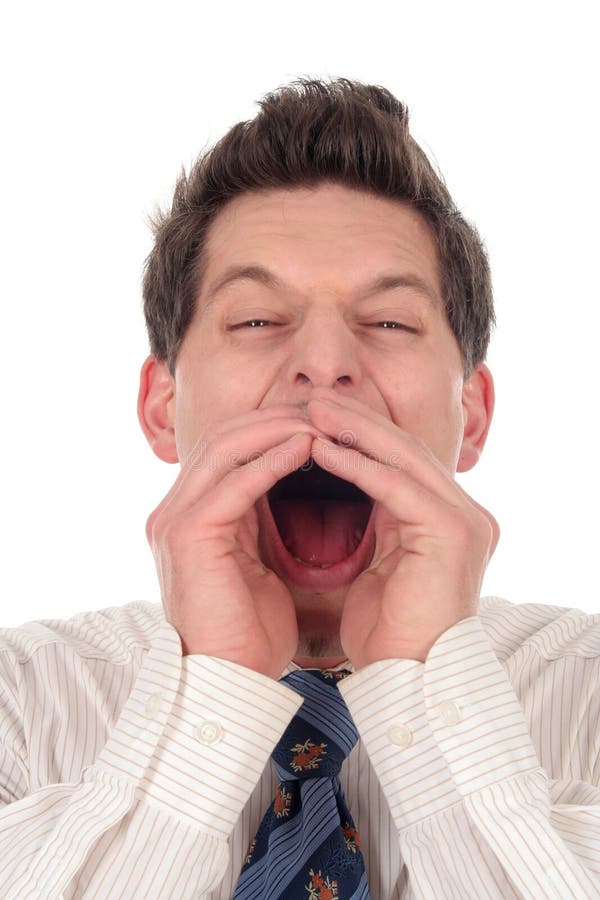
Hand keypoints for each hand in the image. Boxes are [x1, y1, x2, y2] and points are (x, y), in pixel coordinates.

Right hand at [145, 406, 315, 678]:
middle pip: (222, 437)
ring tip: (319, 421)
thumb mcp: (255, 560)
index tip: (315, 419)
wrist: (228, 681)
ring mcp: (174, 520)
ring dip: (275, 428)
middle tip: (321, 410)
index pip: (225, 447)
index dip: (268, 426)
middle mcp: (172, 510)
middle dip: (273, 417)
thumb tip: (289, 481)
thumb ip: (259, 518)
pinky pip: (234, 482)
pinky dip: (271, 460)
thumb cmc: (248, 629)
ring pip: (225, 448)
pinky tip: (306, 448)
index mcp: (188, 513)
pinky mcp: (188, 536)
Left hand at [307, 390, 499, 666]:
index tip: (320, 418)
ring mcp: (466, 521)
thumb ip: (380, 524)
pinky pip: (396, 486)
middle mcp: (468, 514)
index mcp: (452, 520)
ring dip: (354, 431)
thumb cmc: (389, 633)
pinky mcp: (452, 532)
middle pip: (407, 450)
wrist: (410, 681)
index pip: (405, 463)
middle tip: (312, 400)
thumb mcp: (383, 565)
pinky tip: (323, 449)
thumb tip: (350, 489)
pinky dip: (357, 464)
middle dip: (357, 422)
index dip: (363, 436)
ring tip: (312, 412)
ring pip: (403, 458)